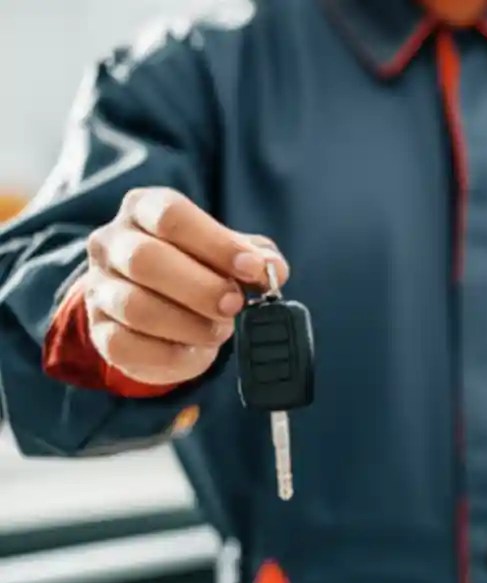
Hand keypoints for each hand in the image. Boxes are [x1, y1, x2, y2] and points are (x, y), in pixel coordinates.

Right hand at [81, 187, 288, 384]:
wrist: (161, 309)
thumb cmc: (199, 268)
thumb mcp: (231, 253)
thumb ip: (256, 257)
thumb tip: (272, 269)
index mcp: (144, 209)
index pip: (172, 216)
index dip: (217, 244)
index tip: (252, 269)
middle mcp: (112, 242)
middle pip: (146, 259)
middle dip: (201, 288)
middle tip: (234, 305)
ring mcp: (99, 287)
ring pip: (135, 306)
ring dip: (188, 324)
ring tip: (219, 330)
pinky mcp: (99, 331)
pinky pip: (127, 345)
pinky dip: (170, 354)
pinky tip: (194, 349)